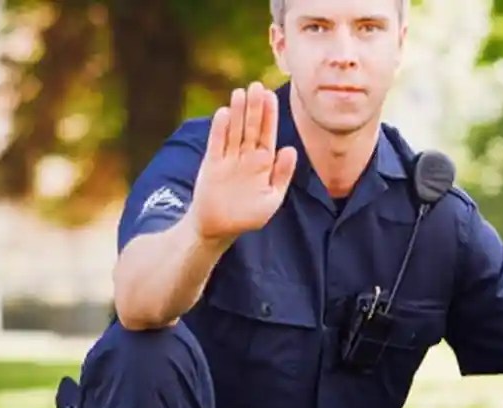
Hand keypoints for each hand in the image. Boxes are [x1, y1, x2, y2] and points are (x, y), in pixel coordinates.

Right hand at [191, 82, 298, 243]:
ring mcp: (229, 158)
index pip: (268, 134)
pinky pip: (216, 143)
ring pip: (235, 130)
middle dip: (254, 107)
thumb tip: (290, 149)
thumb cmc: (248, 217)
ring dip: (237, 112)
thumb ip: (282, 174)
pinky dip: (220, 129)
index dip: (270, 115)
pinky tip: (224, 113)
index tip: (271, 96)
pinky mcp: (212, 163)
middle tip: (256, 85)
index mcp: (264, 163)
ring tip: (240, 92)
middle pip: (252, 127)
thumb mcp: (272, 199)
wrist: (219, 228)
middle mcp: (246, 156)